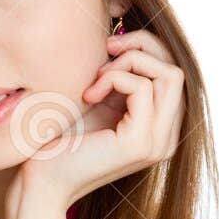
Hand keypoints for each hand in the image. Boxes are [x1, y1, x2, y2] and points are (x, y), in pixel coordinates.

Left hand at [8, 26, 186, 218]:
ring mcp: (158, 144)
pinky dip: (114, 79)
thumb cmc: (61, 139)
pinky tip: (88, 95)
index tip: (109, 50)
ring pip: (169, 75)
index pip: (174, 74)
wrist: (41, 180)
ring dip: (129, 63)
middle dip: (142, 48)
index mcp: (160, 129)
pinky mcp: (140, 144)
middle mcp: (167, 138)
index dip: (146, 50)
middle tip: (106, 49)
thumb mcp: (99, 100)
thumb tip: (135, 38)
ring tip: (96, 79)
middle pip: (177, 70)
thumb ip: (123, 79)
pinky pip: (143, 88)